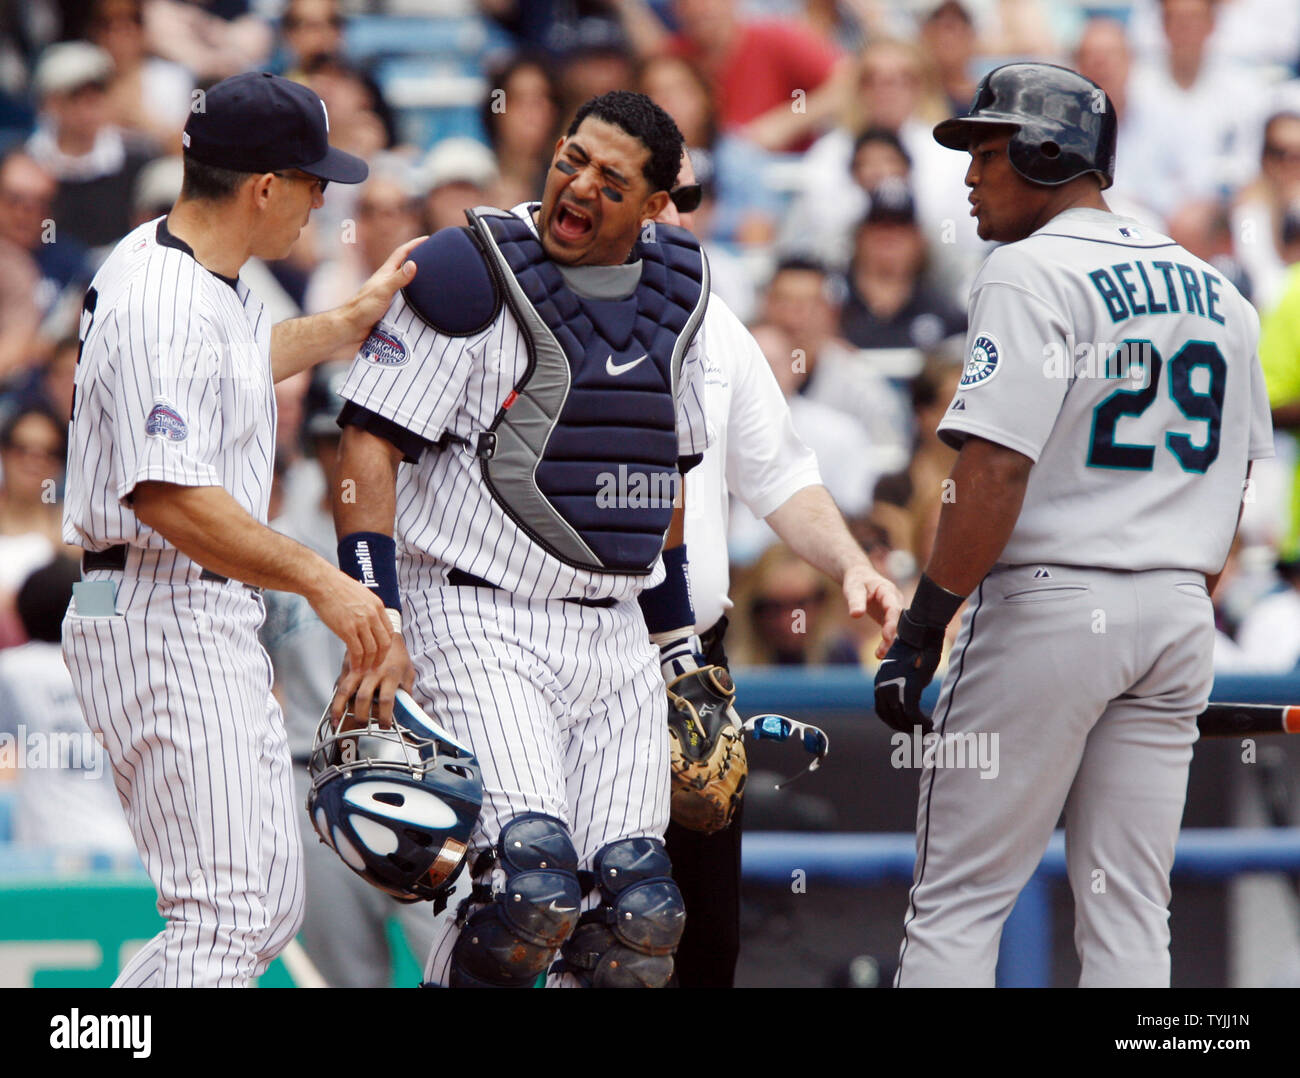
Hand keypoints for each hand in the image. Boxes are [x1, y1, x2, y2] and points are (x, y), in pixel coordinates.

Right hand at [307, 568, 392, 688]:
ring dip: (368, 664)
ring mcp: (361, 623)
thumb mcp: (360, 594)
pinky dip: (357, 663)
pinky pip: (357, 652)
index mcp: (378, 606)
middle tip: (375, 667)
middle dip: (380, 658)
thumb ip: (366, 608)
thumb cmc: (335, 586)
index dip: (386, 646)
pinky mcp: (347, 629)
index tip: (381, 653)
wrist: (321, 582)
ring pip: (371, 650)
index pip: (389, 631)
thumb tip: (366, 621)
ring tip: (364, 670)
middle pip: (384, 643)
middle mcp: (373, 615)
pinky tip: (354, 668)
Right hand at [330, 629, 414, 729]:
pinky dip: (336, 697)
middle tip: (363, 725)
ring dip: (340, 708)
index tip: (385, 726)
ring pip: (346, 690)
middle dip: (361, 715)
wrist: (385, 631)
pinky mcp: (349, 665)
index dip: (385, 716)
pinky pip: (340, 683)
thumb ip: (408, 691)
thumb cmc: (398, 655)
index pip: (387, 699)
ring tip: (337, 722)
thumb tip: (412, 710)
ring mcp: (359, 668)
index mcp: (391, 674)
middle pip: (363, 697)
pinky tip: (334, 709)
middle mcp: (374, 672)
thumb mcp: (408, 671)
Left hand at [340, 235, 425, 351]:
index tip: (427, 239)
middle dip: (418, 258)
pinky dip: (415, 294)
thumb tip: (413, 264)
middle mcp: (387, 281)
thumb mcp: (383, 290)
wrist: (352, 327)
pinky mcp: (389, 306)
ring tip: (432, 276)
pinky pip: (406, 297)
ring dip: (417, 277)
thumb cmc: (364, 307)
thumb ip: (398, 278)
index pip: (401, 253)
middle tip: (433, 255)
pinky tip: (421, 300)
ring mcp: (388, 293)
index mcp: (386, 273)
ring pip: (406, 281)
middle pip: (404, 265)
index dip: (414, 244)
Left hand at [841, 562, 903, 658]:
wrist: (860, 577)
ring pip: (897, 628)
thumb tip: (856, 614)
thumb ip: (855, 600)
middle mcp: (895, 601)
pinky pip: (892, 630)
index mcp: (888, 591)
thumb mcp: (853, 588)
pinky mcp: (890, 618)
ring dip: (889, 642)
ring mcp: (895, 610)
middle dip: (892, 637)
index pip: (894, 608)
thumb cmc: (857, 581)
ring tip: (879, 655)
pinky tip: (880, 653)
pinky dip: (887, 642)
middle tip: (882, 652)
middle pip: (898, 621)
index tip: (886, 637)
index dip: (892, 623)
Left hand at [872, 610, 943, 734]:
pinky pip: (913, 714)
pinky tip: (930, 725)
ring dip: (915, 728)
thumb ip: (902, 686)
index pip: (882, 712)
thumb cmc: (917, 651)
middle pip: (891, 718)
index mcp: (879, 683)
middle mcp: (882, 687)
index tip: (906, 727)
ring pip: (902, 718)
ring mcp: (894, 688)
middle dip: (905, 728)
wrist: (921, 634)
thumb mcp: (904, 671)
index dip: (894, 722)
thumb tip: (908, 700)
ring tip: (927, 730)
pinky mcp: (908, 688)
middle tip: (919, 732)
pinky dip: (922, 723)